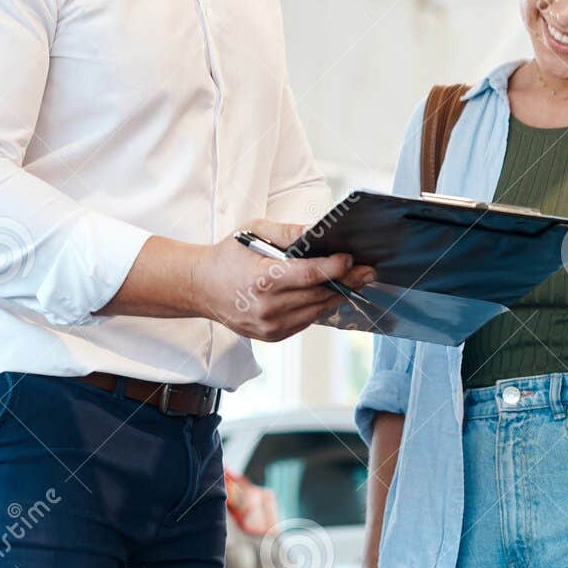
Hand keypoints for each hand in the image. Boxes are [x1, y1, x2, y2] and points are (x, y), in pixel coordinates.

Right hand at [191, 220, 374, 342]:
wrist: (200, 287)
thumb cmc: (227, 256)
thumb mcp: (253, 232)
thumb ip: (288, 232)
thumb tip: (319, 232)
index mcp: (262, 280)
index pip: (310, 275)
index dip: (335, 268)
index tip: (351, 259)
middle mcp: (268, 307)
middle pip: (319, 295)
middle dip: (347, 282)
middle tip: (367, 271)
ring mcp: (271, 326)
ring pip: (317, 311)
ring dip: (336, 296)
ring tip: (354, 281)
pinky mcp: (273, 335)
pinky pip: (306, 321)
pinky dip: (318, 307)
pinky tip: (327, 293)